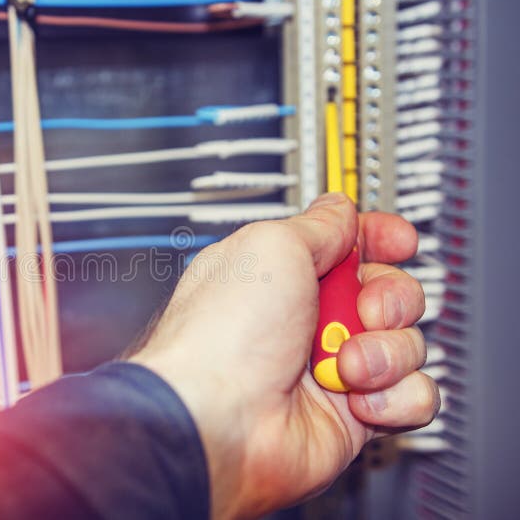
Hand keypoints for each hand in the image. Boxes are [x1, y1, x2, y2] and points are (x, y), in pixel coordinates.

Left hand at [130, 192, 439, 518]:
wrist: (218, 418)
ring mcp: (333, 368)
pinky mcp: (356, 414)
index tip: (399, 240)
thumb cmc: (225, 333)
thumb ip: (318, 226)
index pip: (351, 246)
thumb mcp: (271, 246)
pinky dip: (397, 396)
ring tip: (346, 366)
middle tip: (364, 310)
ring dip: (387, 351)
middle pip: (390, 292)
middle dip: (390, 297)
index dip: (381, 240)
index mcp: (284, 274)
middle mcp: (309, 319)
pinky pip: (412, 396)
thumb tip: (341, 211)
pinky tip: (360, 400)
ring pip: (408, 344)